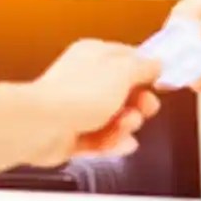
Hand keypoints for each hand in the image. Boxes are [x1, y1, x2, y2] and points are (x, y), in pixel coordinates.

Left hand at [26, 40, 161, 165]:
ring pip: (113, 119)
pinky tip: (121, 144)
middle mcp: (84, 80)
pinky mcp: (71, 134)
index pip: (127, 60)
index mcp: (94, 56)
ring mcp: (76, 108)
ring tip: (125, 127)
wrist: (42, 125)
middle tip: (144, 109)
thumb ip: (143, 67)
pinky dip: (112, 142)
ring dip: (125, 126)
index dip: (146, 72)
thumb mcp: (123, 72)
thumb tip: (156, 63)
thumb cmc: (74, 94)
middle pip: (122, 93)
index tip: (158, 83)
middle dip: (138, 104)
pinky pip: (99, 139)